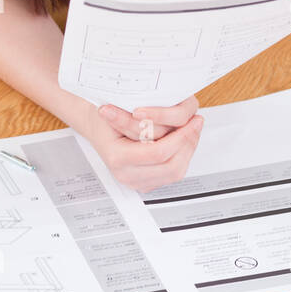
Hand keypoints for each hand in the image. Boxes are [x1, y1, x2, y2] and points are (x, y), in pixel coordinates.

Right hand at [82, 100, 203, 192]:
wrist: (94, 124)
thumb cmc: (105, 115)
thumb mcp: (120, 109)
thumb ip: (144, 116)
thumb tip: (172, 112)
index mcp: (118, 157)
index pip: (158, 153)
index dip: (180, 137)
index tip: (191, 119)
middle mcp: (126, 174)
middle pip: (171, 168)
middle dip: (188, 144)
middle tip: (196, 124)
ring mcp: (135, 181)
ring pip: (175, 173)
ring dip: (188, 150)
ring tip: (192, 131)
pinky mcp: (144, 182)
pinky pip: (171, 175)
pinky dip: (182, 157)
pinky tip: (184, 142)